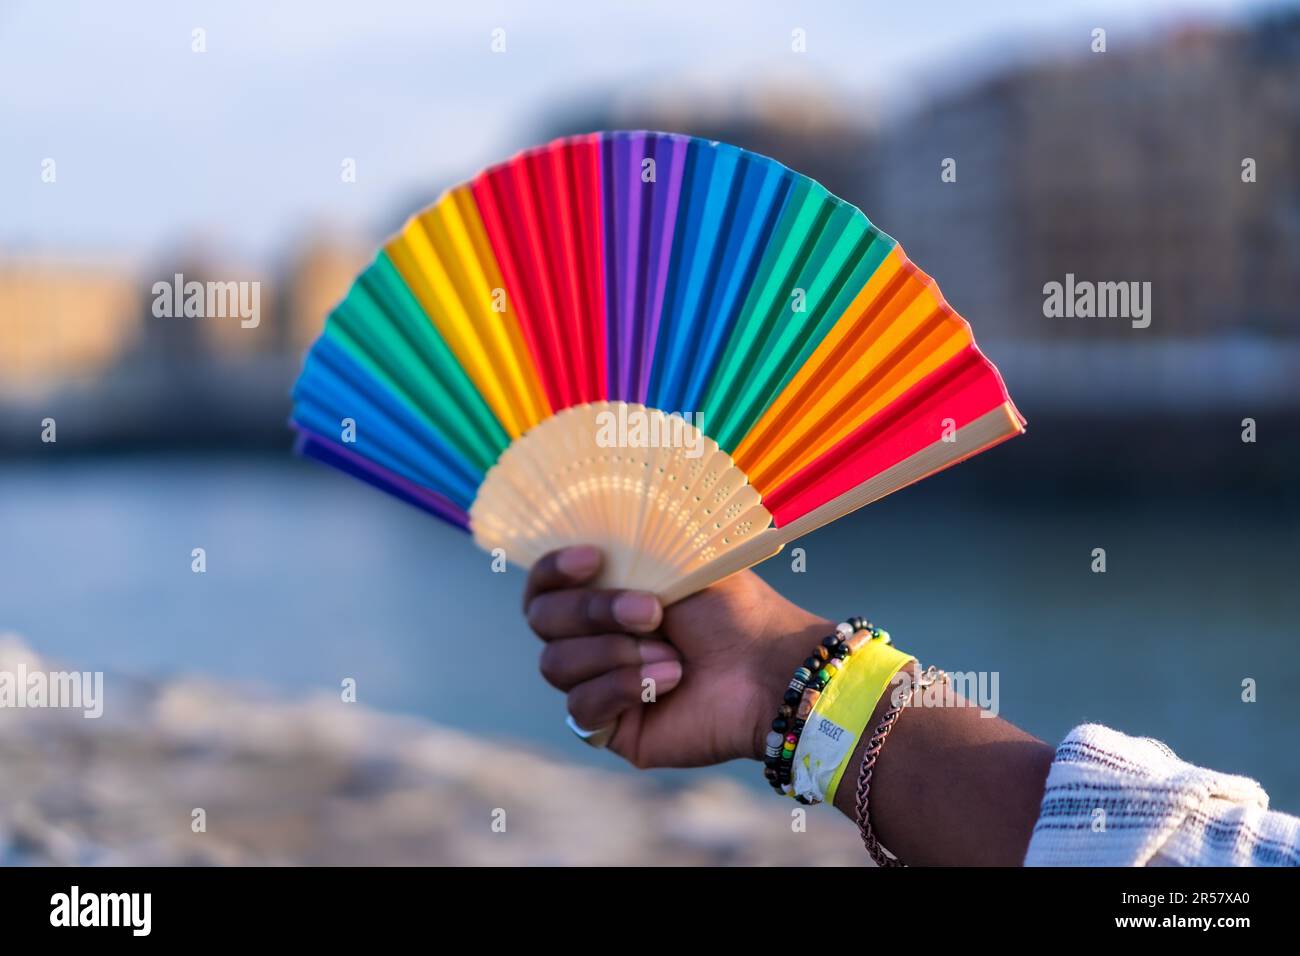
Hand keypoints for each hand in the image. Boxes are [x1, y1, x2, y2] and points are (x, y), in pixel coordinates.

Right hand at [523, 546, 831, 767]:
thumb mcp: (678, 562)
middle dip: (594, 611)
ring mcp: (598, 681)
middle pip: (542, 620)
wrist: (770, 669)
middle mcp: (593, 636)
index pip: (543, 582)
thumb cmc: (732, 611)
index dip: (553, 569)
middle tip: (654, 612)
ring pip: (555, 664)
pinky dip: (624, 689)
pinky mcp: (610, 726)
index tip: (594, 558)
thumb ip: (625, 547)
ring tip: (672, 656)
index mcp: (604, 591)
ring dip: (616, 654)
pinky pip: (581, 708)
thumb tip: (584, 536)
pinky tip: (669, 682)